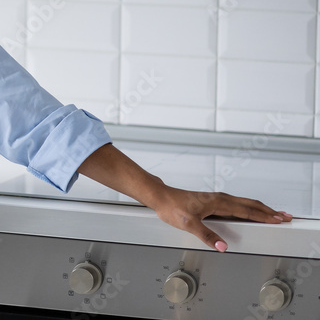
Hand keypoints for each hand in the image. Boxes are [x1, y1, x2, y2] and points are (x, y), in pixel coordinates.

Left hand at [77, 143, 292, 252]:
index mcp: (217, 203)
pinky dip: (247, 207)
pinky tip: (248, 210)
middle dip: (268, 210)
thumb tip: (222, 246)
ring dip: (259, 208)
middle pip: (249, 204)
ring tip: (271, 213)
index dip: (264, 215)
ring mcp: (215, 198)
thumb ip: (207, 236)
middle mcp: (219, 198)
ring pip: (243, 202)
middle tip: (284, 216)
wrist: (159, 197)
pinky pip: (235, 203)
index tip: (279, 219)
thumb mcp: (189, 224)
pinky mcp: (211, 201)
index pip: (247, 210)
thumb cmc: (171, 207)